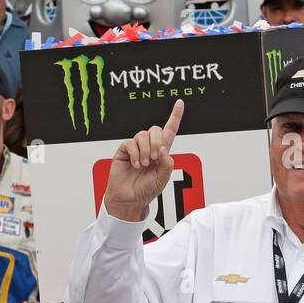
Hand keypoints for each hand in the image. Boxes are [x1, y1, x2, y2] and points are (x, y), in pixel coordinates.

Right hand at [103, 98, 182, 221]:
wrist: (129, 199)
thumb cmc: (146, 190)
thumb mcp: (162, 178)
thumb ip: (167, 163)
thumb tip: (162, 148)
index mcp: (161, 152)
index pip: (169, 130)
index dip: (175, 117)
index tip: (180, 103)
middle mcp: (149, 147)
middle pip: (155, 130)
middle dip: (156, 142)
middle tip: (154, 159)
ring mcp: (136, 148)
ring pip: (143, 135)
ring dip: (145, 151)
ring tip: (143, 165)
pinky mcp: (124, 150)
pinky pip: (130, 143)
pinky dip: (135, 154)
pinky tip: (135, 164)